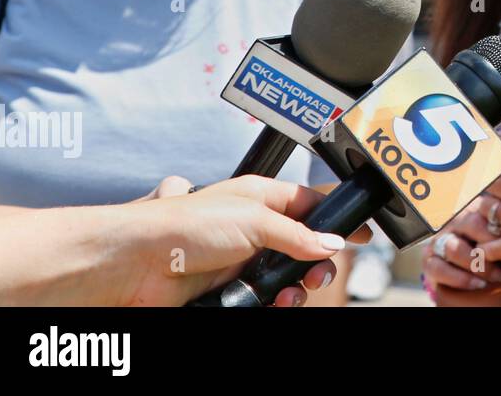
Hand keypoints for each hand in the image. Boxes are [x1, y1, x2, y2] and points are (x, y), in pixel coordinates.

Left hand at [117, 175, 372, 306]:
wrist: (140, 264)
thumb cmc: (184, 225)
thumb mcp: (254, 219)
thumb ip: (298, 233)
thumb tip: (331, 241)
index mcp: (261, 198)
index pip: (310, 204)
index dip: (336, 217)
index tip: (360, 232)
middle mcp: (254, 228)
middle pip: (305, 246)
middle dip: (319, 261)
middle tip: (321, 271)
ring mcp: (244, 260)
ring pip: (289, 277)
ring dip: (298, 287)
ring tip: (295, 292)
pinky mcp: (232, 289)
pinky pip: (267, 299)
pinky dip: (278, 303)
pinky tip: (277, 303)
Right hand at [419, 195, 500, 294]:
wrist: (464, 264)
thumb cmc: (493, 246)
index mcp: (473, 207)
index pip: (488, 210)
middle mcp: (454, 220)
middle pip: (472, 224)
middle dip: (497, 247)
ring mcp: (440, 239)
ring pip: (455, 248)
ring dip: (480, 265)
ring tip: (500, 276)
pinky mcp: (429, 260)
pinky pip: (439, 268)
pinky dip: (461, 278)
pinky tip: (480, 283)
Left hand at [475, 141, 500, 263]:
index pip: (495, 153)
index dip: (492, 156)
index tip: (492, 160)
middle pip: (482, 180)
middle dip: (486, 182)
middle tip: (489, 187)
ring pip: (483, 211)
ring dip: (488, 212)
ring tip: (492, 214)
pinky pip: (491, 247)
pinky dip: (488, 246)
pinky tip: (492, 243)